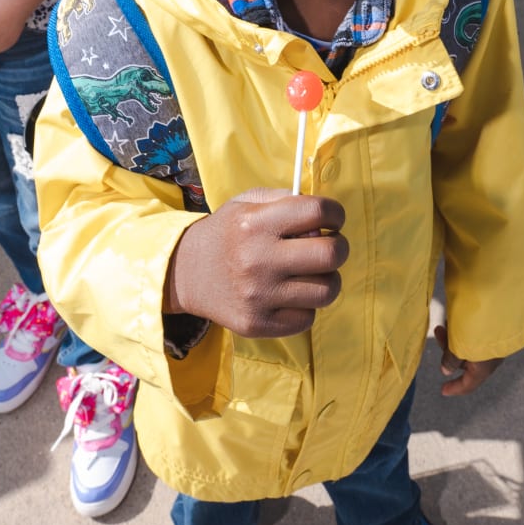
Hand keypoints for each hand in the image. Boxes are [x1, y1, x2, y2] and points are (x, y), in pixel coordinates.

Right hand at [165, 187, 347, 339]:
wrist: (185, 273)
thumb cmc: (227, 233)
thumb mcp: (247, 203)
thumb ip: (287, 199)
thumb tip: (325, 217)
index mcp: (256, 223)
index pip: (317, 212)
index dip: (335, 213)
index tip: (333, 219)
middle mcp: (258, 260)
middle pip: (331, 254)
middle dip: (339, 247)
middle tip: (328, 247)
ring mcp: (258, 296)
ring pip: (327, 290)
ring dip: (326, 279)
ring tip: (310, 273)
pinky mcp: (258, 325)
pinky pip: (308, 318)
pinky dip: (306, 305)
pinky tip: (290, 294)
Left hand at [434, 323, 502, 397]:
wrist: (502, 305)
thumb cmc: (480, 330)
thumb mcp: (460, 347)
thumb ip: (451, 360)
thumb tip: (446, 370)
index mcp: (483, 368)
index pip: (468, 384)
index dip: (455, 388)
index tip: (443, 390)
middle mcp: (489, 358)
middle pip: (464, 361)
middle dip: (448, 349)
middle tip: (438, 331)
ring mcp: (492, 344)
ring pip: (468, 346)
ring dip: (453, 336)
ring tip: (446, 320)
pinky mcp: (493, 330)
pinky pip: (474, 335)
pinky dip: (463, 330)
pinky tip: (456, 317)